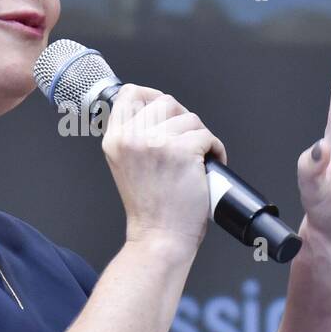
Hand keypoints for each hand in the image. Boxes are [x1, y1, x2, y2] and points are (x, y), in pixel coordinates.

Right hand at [102, 83, 227, 255]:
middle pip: (165, 101)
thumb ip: (134, 138)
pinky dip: (215, 150)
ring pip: (190, 118)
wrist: (159, 237)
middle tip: (186, 140)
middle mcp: (131, 138)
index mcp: (115, 140)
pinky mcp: (183, 151)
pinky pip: (208, 136)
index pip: (129, 94)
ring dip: (200, 136)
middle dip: (182, 118)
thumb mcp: (127, 165)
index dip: (151, 96)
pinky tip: (209, 166)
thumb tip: (158, 113)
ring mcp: (156, 143)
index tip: (165, 110)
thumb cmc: (150, 208)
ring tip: (197, 159)